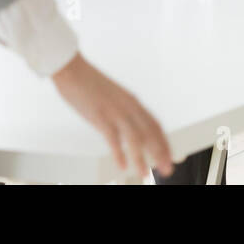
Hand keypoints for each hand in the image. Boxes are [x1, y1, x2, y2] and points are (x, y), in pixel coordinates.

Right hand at [51, 54, 172, 178]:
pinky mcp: (100, 116)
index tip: (170, 155)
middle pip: (150, 133)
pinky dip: (119, 153)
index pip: (155, 124)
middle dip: (160, 152)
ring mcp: (115, 111)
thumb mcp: (113, 96)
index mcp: (132, 101)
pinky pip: (113, 138)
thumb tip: (128, 124)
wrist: (73, 69)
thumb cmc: (89, 83)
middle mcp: (128, 106)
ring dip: (141, 158)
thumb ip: (122, 110)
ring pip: (135, 138)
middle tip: (167, 168)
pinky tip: (122, 165)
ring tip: (145, 174)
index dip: (164, 141)